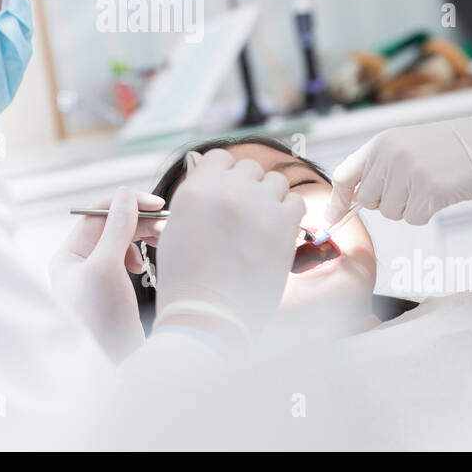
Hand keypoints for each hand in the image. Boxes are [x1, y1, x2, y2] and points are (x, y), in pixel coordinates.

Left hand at [48, 187, 164, 362]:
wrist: (116, 368)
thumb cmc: (104, 320)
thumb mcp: (107, 267)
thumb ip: (117, 227)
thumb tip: (126, 195)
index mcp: (65, 258)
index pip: (95, 215)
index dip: (125, 204)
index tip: (156, 204)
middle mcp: (76, 267)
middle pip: (108, 227)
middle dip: (137, 222)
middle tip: (166, 223)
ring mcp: (92, 281)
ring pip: (119, 243)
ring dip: (140, 237)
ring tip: (160, 241)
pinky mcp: (110, 295)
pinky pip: (125, 261)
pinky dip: (139, 256)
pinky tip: (145, 267)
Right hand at [154, 148, 304, 341]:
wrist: (210, 314)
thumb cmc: (188, 279)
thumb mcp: (176, 228)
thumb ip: (194, 197)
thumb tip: (205, 174)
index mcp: (197, 188)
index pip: (220, 158)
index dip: (225, 175)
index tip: (229, 192)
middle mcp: (228, 189)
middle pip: (249, 168)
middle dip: (249, 187)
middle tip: (246, 214)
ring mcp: (258, 204)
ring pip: (275, 181)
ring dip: (270, 198)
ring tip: (262, 224)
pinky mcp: (283, 223)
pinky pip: (295, 201)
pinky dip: (289, 214)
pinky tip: (277, 232)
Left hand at [327, 107, 471, 226]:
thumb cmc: (450, 148)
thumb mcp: (408, 146)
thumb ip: (380, 166)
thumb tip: (353, 198)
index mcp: (382, 142)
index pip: (345, 175)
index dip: (337, 200)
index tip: (331, 217)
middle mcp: (391, 154)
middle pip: (370, 202)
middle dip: (388, 203)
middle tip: (415, 188)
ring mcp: (409, 171)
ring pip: (392, 213)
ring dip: (411, 208)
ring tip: (431, 187)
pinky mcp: (429, 189)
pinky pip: (414, 218)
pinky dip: (427, 213)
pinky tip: (442, 195)